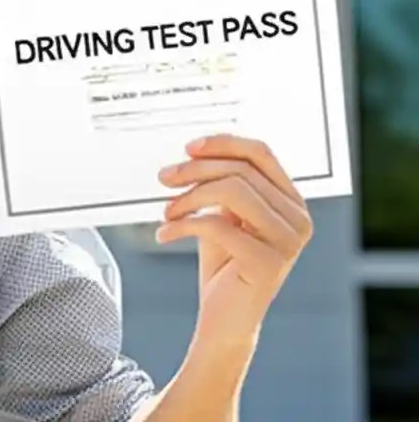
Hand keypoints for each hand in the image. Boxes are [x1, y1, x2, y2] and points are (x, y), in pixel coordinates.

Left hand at [155, 134, 313, 348]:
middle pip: (241, 170)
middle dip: (195, 170)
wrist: (226, 318)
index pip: (262, 154)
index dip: (224, 143)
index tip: (187, 147)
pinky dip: (183, 224)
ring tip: (166, 212)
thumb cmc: (223, 263)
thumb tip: (195, 151)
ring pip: (233, 190)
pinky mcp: (267, 262)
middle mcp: (298, 219)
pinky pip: (217, 225)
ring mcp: (287, 241)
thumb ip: (222, 184)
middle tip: (163, 178)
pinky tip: (164, 234)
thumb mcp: (224, 214)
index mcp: (291, 201)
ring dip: (189, 196)